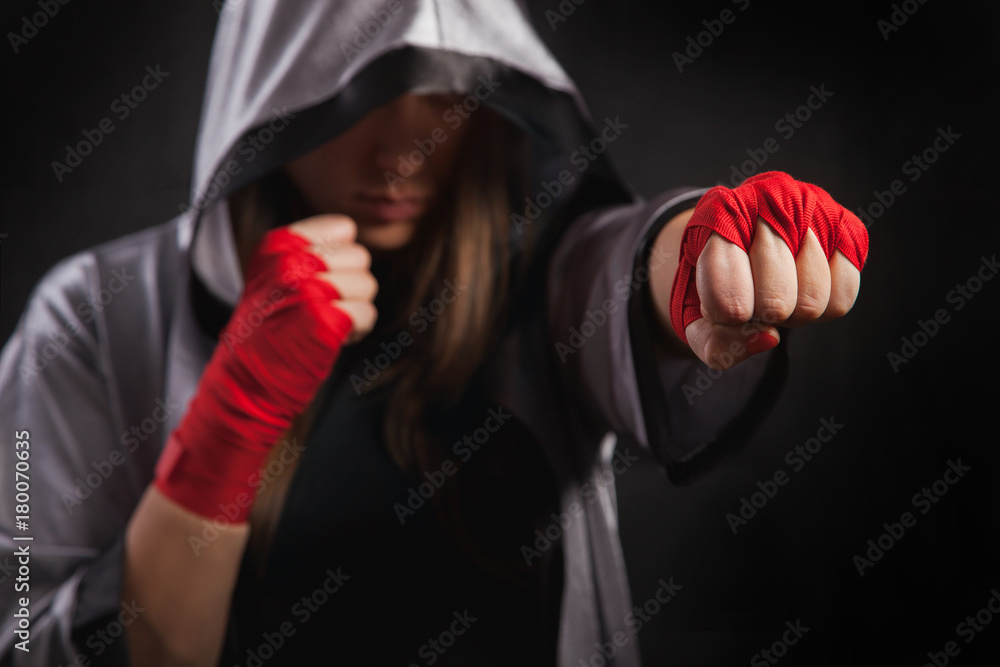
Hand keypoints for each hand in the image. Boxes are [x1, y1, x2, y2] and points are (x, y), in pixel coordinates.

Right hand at [154, 215, 376, 520]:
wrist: (245, 383)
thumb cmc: (267, 330)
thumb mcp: (274, 275)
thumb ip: (308, 249)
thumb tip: (350, 231)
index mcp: (277, 243)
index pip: (343, 228)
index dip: (341, 257)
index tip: (318, 279)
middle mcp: (289, 261)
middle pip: (361, 257)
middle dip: (352, 285)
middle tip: (323, 307)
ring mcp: (306, 290)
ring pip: (368, 285)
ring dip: (354, 308)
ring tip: (325, 322)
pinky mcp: (322, 321)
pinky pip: (366, 313)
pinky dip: (356, 330)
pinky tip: (333, 339)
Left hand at [651, 172, 868, 369]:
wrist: (739, 239)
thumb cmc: (713, 281)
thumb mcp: (696, 317)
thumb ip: (716, 344)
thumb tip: (768, 339)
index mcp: (717, 216)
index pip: (729, 301)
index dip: (724, 317)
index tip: (717, 302)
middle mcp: (768, 200)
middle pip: (775, 304)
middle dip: (759, 315)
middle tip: (750, 296)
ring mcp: (813, 210)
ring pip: (812, 303)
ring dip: (791, 313)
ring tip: (775, 288)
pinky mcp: (844, 226)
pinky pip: (843, 297)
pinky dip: (822, 306)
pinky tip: (801, 284)